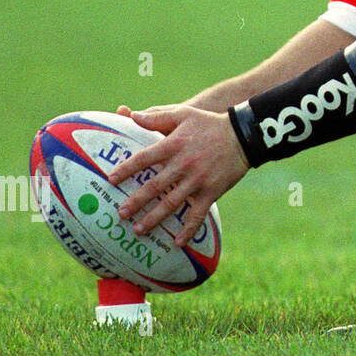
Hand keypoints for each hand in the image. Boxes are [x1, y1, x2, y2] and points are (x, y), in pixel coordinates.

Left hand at [107, 104, 249, 245]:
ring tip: (138, 230)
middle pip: (154, 186)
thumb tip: (129, 114)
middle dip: (136, 202)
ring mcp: (198, 180)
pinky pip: (198, 214)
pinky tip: (177, 242)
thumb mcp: (184, 113)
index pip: (144, 159)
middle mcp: (183, 164)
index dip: (126, 170)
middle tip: (121, 213)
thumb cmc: (209, 124)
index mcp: (174, 144)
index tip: (111, 180)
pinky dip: (188, 229)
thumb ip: (156, 116)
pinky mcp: (211, 191)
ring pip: (171, 203)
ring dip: (154, 218)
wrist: (243, 135)